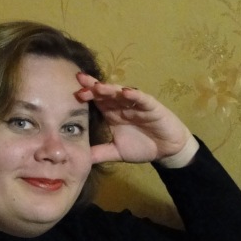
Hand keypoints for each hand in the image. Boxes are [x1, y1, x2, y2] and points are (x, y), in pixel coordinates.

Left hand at [75, 73, 197, 166]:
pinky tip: (126, 92)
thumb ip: (100, 153)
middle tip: (80, 82)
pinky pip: (142, 98)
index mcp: (112, 114)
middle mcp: (122, 106)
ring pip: (121, 93)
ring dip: (110, 89)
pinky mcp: (152, 107)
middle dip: (93, 87)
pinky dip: (135, 95)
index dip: (86, 96)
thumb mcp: (117, 152)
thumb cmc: (143, 147)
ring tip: (98, 86)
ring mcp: (137, 105)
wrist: (166, 151)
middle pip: (106, 93)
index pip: (97, 101)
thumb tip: (81, 159)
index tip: (73, 94)